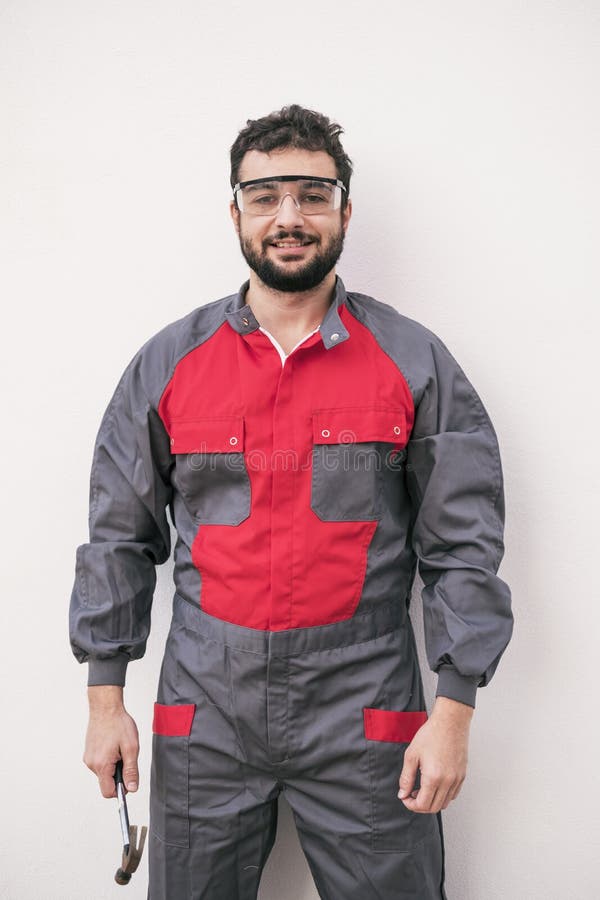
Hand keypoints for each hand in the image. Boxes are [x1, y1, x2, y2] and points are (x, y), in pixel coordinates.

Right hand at [83, 686, 139, 798]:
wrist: (105, 707)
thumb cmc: (118, 724)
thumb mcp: (131, 748)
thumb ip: (131, 771)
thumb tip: (132, 788)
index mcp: (101, 765)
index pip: (108, 792)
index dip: (121, 790)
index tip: (129, 782)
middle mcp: (91, 764)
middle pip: (106, 782)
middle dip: (118, 774)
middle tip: (126, 756)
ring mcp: (88, 757)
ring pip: (104, 772)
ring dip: (114, 765)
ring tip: (120, 747)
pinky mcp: (89, 752)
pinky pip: (100, 763)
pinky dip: (109, 758)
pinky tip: (113, 744)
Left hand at [397, 696, 472, 813]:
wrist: (450, 722)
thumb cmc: (431, 734)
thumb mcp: (412, 755)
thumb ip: (406, 777)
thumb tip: (402, 793)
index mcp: (433, 777)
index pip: (423, 805)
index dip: (411, 805)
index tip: (405, 797)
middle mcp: (448, 781)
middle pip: (434, 807)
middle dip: (420, 805)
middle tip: (411, 794)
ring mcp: (457, 779)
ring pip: (445, 803)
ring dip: (432, 800)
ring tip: (422, 788)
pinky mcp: (462, 775)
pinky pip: (453, 794)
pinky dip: (443, 795)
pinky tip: (434, 784)